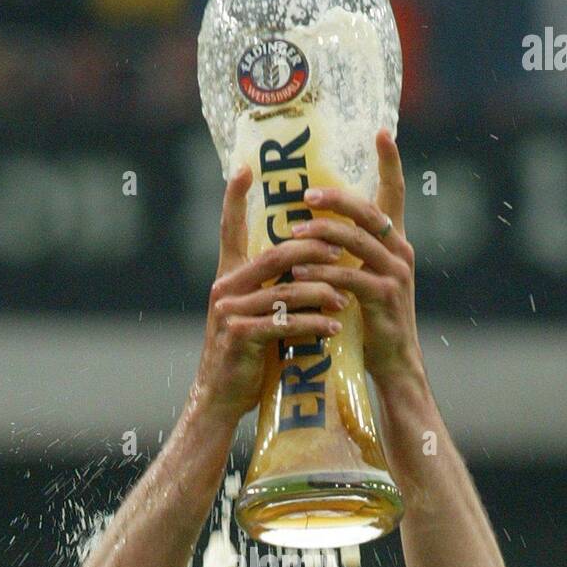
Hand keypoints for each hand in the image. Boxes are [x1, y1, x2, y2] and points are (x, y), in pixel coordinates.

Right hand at [195, 164, 350, 424]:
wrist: (221, 399)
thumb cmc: (245, 357)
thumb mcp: (256, 316)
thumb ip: (273, 291)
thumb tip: (310, 269)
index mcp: (227, 277)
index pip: (230, 229)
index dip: (234, 198)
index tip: (245, 167)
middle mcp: (224, 287)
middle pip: (274, 254)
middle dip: (312, 248)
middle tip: (343, 248)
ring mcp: (230, 311)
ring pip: (284, 289)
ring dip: (320, 290)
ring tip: (345, 294)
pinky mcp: (240, 336)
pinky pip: (284, 322)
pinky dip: (312, 323)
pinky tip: (333, 327)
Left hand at [288, 129, 421, 384]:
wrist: (394, 362)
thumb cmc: (372, 321)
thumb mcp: (363, 279)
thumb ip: (348, 254)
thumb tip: (312, 231)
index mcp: (396, 241)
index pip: (394, 193)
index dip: (390, 162)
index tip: (382, 131)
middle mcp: (401, 250)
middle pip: (367, 211)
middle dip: (335, 199)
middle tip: (305, 195)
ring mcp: (395, 273)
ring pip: (355, 241)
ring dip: (320, 236)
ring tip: (292, 236)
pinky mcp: (384, 297)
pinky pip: (349, 276)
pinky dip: (323, 273)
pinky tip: (299, 273)